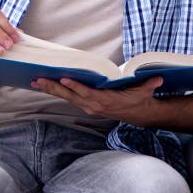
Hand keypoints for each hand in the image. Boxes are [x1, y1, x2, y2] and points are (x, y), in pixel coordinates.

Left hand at [31, 76, 163, 125]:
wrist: (137, 114)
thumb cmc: (138, 99)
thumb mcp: (144, 92)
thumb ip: (149, 85)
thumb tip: (158, 79)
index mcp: (105, 100)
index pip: (87, 93)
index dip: (75, 86)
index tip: (63, 78)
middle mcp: (93, 105)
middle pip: (70, 95)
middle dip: (53, 87)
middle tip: (37, 80)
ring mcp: (88, 106)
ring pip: (65, 97)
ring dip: (50, 89)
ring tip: (35, 81)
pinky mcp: (85, 105)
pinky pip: (67, 97)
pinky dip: (55, 91)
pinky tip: (44, 85)